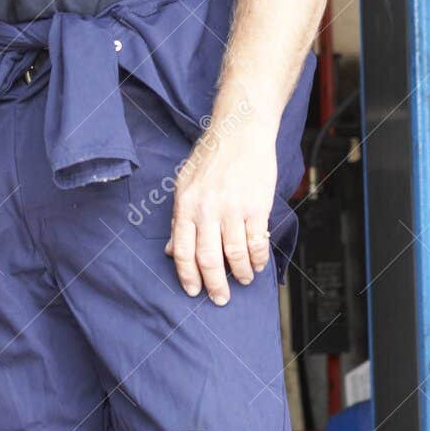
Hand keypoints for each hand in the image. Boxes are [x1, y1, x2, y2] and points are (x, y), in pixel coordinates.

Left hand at [165, 118, 277, 303]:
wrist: (240, 132)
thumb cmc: (211, 156)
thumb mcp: (184, 184)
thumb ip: (179, 219)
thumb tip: (172, 250)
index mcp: (186, 205)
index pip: (183, 251)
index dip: (188, 276)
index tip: (193, 291)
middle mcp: (207, 209)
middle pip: (209, 258)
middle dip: (214, 284)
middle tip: (220, 298)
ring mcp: (233, 208)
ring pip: (235, 254)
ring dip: (239, 273)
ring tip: (242, 280)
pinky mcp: (257, 206)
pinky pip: (256, 241)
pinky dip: (257, 258)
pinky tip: (256, 264)